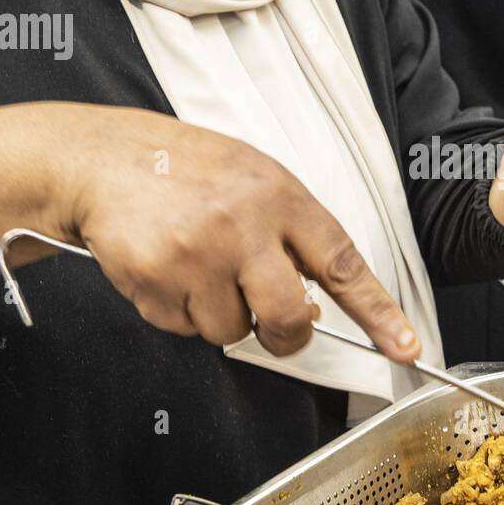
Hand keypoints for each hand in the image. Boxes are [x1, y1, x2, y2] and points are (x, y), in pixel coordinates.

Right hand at [49, 106, 418, 361]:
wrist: (100, 158)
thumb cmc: (182, 168)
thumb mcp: (252, 176)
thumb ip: (289, 230)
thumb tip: (321, 295)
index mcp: (279, 195)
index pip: (342, 262)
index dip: (377, 311)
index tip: (403, 346)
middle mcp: (243, 224)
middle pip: (290, 317)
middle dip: (285, 334)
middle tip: (270, 322)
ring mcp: (198, 253)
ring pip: (231, 331)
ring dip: (218, 314)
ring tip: (196, 266)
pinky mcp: (156, 278)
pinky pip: (182, 328)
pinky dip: (176, 311)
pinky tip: (165, 269)